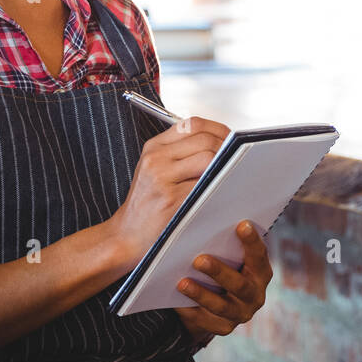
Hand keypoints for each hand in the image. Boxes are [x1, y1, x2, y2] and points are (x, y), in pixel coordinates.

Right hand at [108, 115, 231, 275]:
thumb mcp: (154, 169)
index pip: (192, 125)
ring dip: (224, 166)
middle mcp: (155, 159)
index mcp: (154, 148)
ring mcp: (162, 179)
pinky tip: (220, 191)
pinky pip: (205, 185)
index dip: (217, 129)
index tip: (229, 139)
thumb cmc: (145, 205)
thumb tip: (219, 142)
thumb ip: (180, 152)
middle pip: (204, 140)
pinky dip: (218, 185)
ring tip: (227, 175)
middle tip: (235, 159)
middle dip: (226, 147)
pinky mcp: (171, 200)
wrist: (126, 236)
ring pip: (208, 159)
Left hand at [174, 220, 272, 346]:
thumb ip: (223, 234)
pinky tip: (175, 301)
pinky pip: (205, 321)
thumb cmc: (221, 262)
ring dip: (201, 294)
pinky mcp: (223, 327)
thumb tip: (203, 201)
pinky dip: (190, 311)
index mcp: (261, 271)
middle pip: (239, 285)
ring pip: (222, 306)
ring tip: (181, 283)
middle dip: (219, 272)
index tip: (241, 224)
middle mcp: (255, 294)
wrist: (216, 300)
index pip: (259, 255)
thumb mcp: (227, 250)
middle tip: (199, 259)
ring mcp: (240, 313)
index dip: (252, 241)